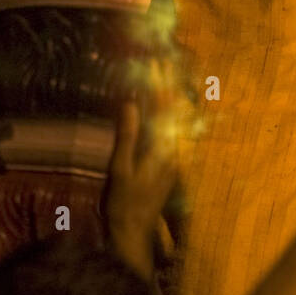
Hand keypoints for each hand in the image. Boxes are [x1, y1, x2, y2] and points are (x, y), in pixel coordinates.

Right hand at [104, 59, 180, 277]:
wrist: (134, 235)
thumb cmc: (124, 204)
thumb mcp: (121, 170)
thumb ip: (127, 136)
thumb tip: (129, 104)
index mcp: (163, 147)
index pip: (163, 106)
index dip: (160, 82)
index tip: (157, 60)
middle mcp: (173, 149)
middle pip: (174, 109)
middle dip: (168, 83)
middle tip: (164, 59)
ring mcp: (173, 157)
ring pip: (174, 119)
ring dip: (169, 97)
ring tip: (166, 74)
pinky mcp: (168, 164)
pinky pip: (169, 131)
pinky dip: (166, 114)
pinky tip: (159, 108)